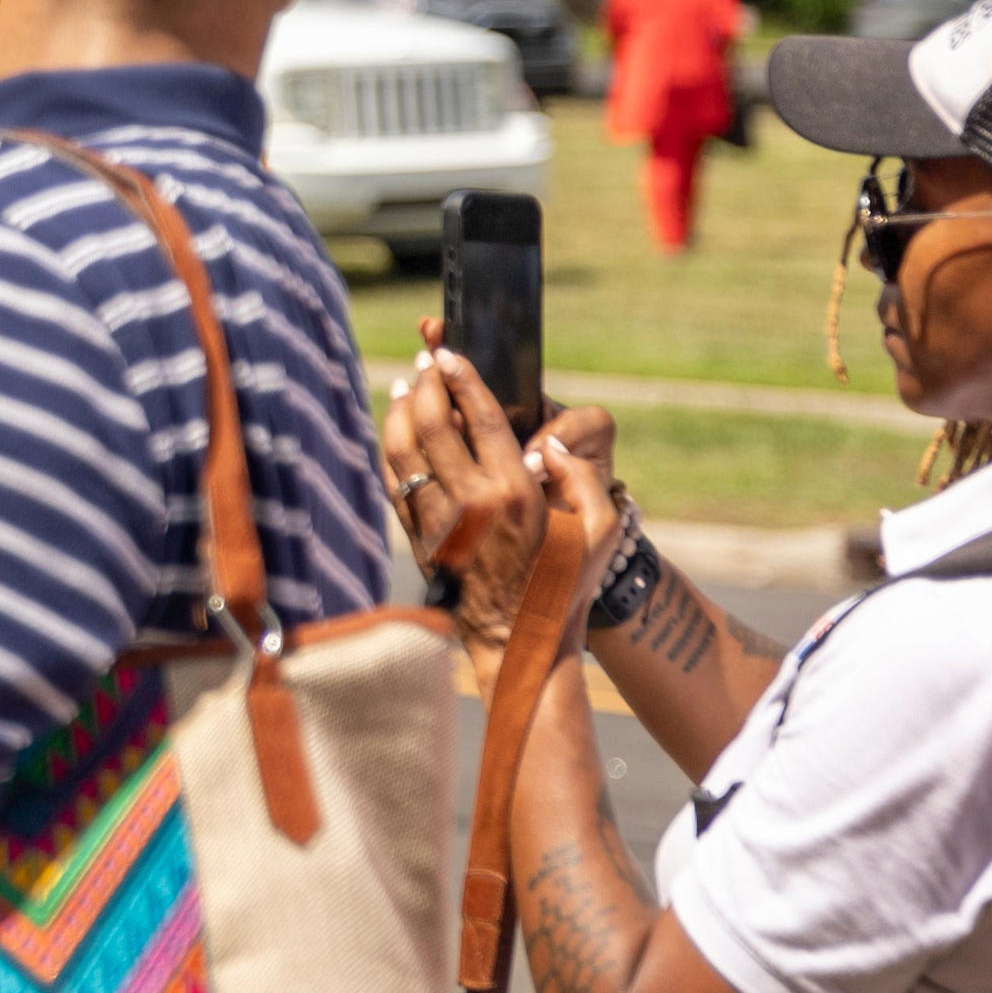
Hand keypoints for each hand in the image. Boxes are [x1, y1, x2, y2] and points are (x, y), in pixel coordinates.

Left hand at [388, 345, 577, 665]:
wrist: (520, 639)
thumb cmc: (565, 583)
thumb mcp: (601, 531)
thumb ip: (585, 479)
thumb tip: (551, 445)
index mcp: (515, 493)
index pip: (479, 419)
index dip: (461, 379)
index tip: (448, 353)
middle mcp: (470, 503)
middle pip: (432, 424)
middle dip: (425, 384)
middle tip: (426, 361)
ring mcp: (438, 521)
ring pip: (403, 450)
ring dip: (399, 411)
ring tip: (405, 386)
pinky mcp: (419, 538)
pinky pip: (394, 481)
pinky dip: (391, 448)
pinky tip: (396, 429)